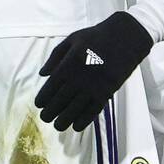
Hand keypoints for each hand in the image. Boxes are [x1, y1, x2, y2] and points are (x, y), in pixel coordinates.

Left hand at [34, 12, 152, 131]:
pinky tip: (76, 126)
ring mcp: (94, 86)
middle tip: (45, 117)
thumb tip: (42, 74)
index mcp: (69, 63)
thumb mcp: (72, 40)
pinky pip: (94, 110)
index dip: (43, 98)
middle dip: (50, 112)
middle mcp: (79, 78)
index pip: (51, 86)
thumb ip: (55, 57)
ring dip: (65, 120)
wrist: (124, 38)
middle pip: (61, 100)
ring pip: (76, 109)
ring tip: (58, 126)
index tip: (39, 104)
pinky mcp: (107, 92)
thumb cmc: (96, 36)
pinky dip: (84, 120)